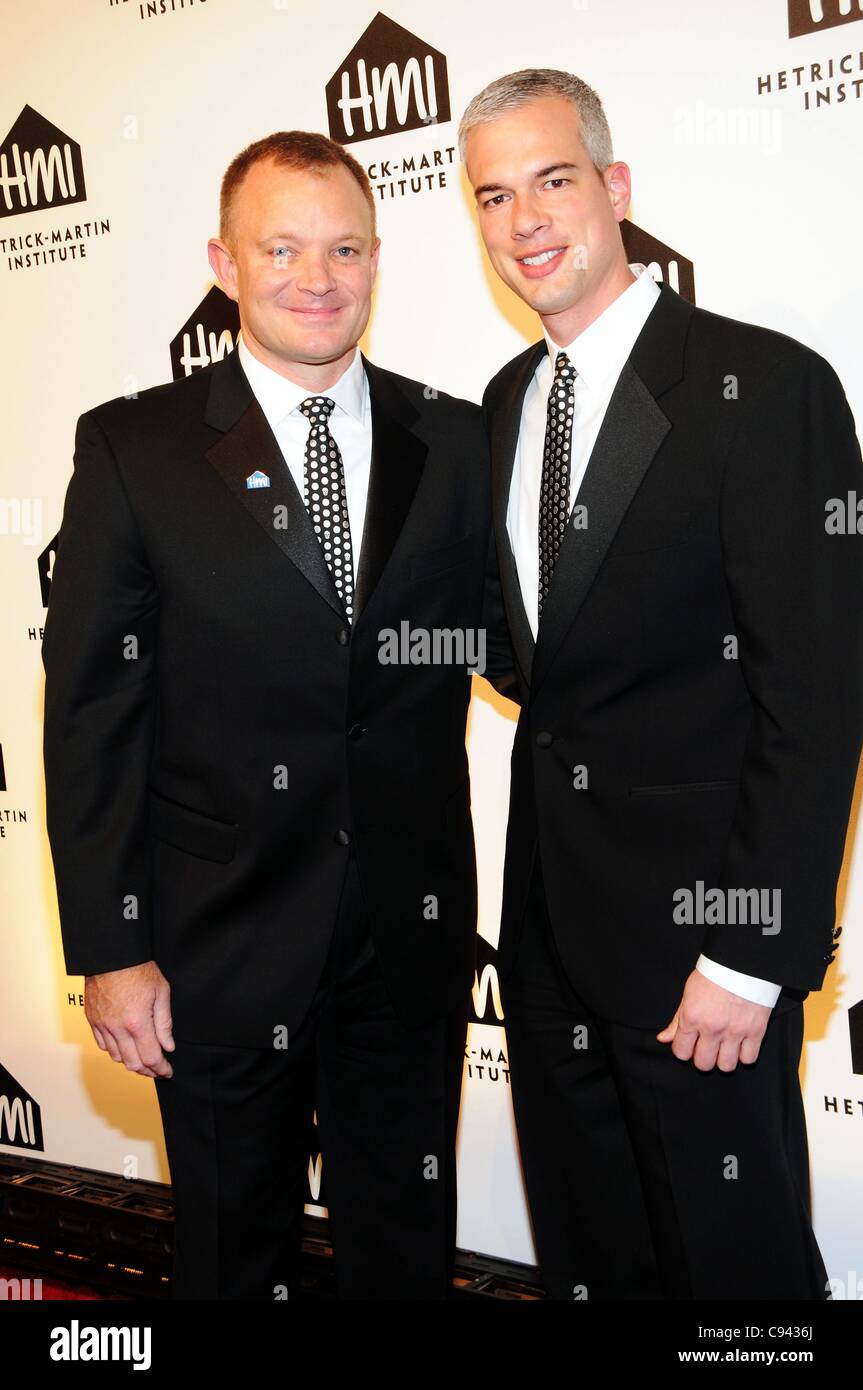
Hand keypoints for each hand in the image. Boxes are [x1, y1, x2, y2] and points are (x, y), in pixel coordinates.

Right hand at [84, 960, 174, 1078]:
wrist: (112, 955)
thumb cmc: (138, 969)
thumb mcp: (161, 992)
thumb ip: (164, 1023)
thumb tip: (168, 1045)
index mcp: (137, 1023)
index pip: (151, 1058)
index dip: (161, 1069)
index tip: (167, 1071)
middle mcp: (117, 1029)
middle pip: (132, 1063)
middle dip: (148, 1071)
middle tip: (157, 1070)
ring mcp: (102, 1025)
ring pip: (116, 1057)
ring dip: (131, 1062)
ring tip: (143, 1059)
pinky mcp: (92, 1020)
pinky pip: (102, 1044)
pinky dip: (114, 1050)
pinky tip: (124, 1047)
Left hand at [657, 969, 771, 1070]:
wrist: (742, 962)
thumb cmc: (714, 974)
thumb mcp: (688, 993)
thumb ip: (677, 1020)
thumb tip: (664, 1038)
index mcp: (692, 1017)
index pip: (681, 1052)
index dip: (684, 1051)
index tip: (689, 1045)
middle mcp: (712, 1028)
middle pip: (703, 1064)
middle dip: (703, 1058)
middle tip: (707, 1047)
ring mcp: (735, 1032)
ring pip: (726, 1066)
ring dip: (724, 1060)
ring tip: (725, 1047)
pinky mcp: (756, 1032)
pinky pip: (749, 1059)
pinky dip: (745, 1055)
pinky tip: (741, 1045)